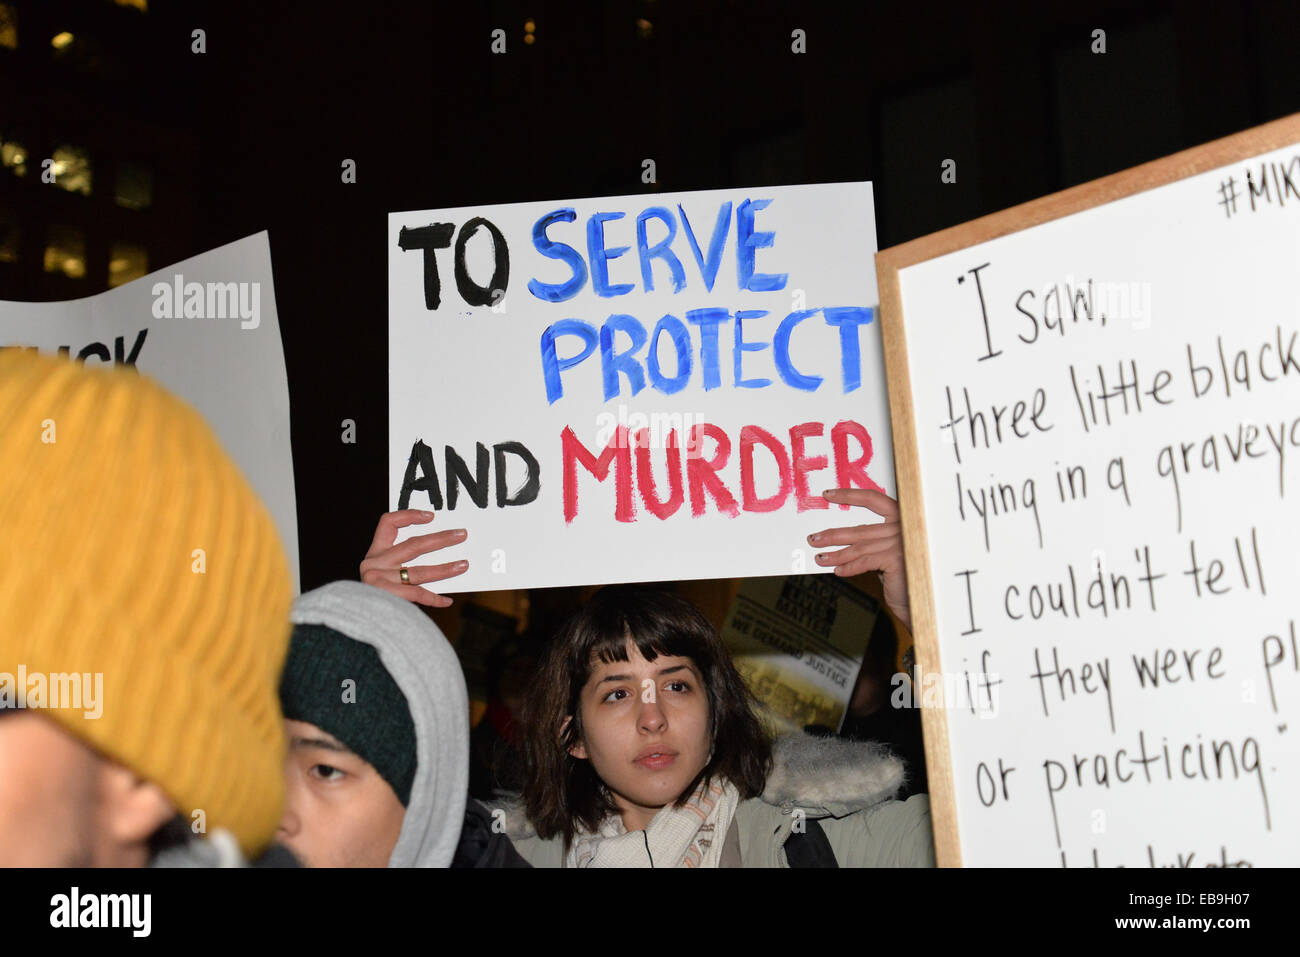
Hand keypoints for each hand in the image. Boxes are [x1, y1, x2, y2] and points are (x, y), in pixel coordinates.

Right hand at [360, 509, 468, 607]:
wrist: (359, 625)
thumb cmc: (376, 600)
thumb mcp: (385, 576)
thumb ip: (403, 564)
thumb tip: (441, 554)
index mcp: (375, 553)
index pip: (388, 523)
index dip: (409, 515)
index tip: (431, 516)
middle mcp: (374, 564)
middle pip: (413, 545)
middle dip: (441, 539)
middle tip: (462, 535)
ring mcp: (377, 580)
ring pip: (418, 571)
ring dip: (445, 568)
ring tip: (463, 565)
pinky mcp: (383, 597)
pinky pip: (416, 594)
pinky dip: (434, 599)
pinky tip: (447, 601)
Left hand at [807, 489, 910, 631]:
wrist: (919, 599)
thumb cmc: (901, 575)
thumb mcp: (887, 552)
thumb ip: (872, 540)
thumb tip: (838, 535)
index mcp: (902, 518)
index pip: (874, 499)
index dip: (850, 495)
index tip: (828, 495)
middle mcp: (904, 527)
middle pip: (862, 529)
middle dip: (834, 534)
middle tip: (814, 538)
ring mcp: (902, 543)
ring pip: (860, 546)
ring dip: (836, 554)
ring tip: (820, 558)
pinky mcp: (897, 559)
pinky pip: (865, 561)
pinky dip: (849, 567)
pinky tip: (838, 571)